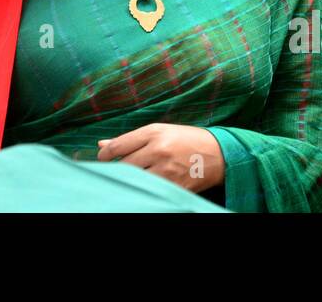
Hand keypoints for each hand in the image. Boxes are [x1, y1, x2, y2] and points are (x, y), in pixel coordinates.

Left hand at [97, 123, 224, 192]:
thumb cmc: (186, 139)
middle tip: (114, 171)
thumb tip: (102, 145)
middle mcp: (158, 150)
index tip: (102, 158)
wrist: (219, 154)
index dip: (105, 155)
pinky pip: (151, 190)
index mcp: (154, 133)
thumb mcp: (160, 131)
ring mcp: (166, 170)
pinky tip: (144, 186)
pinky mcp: (174, 186)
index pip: (119, 145)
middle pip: (125, 165)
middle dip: (117, 169)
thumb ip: (131, 139)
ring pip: (136, 179)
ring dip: (130, 180)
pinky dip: (145, 189)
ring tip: (130, 178)